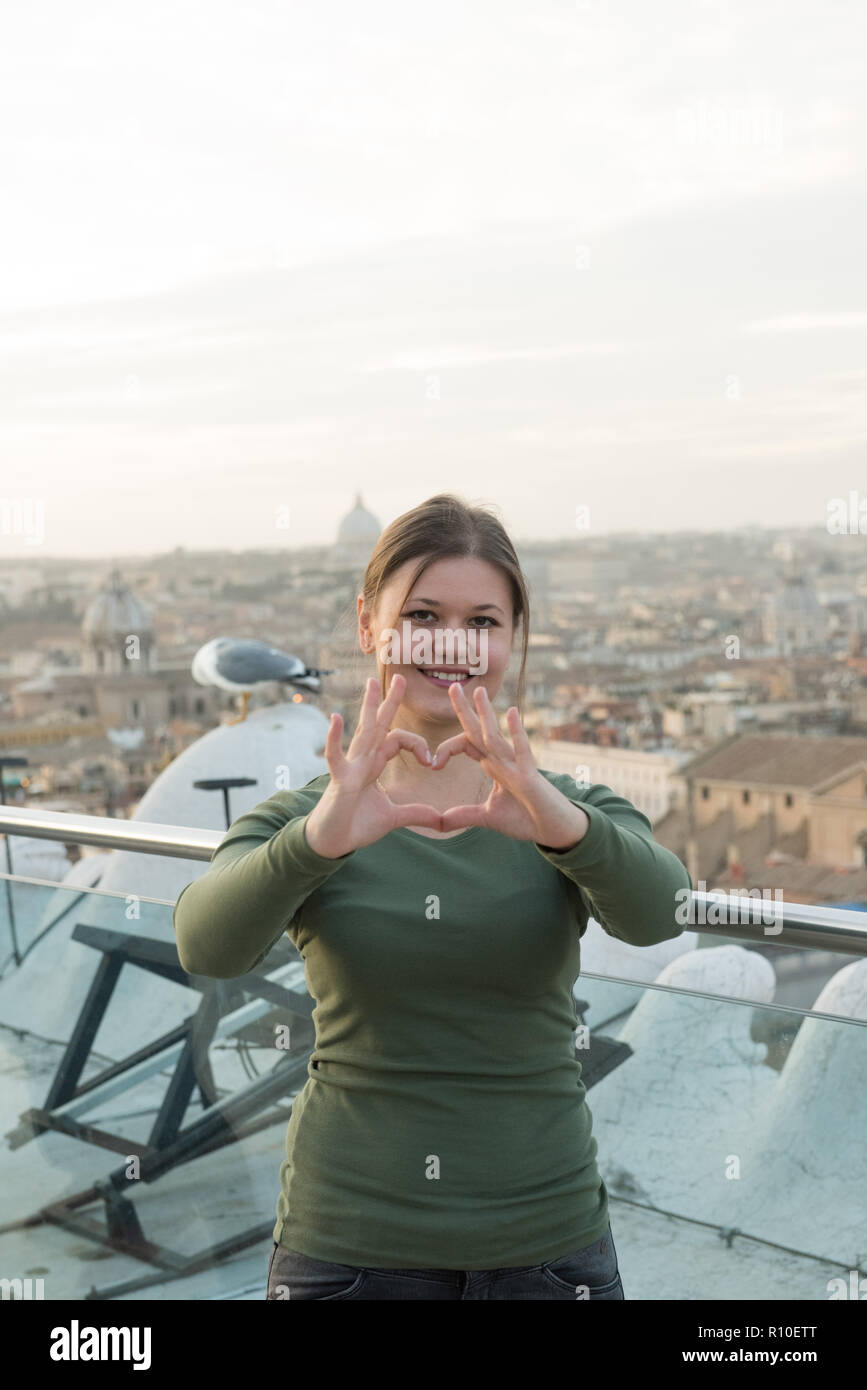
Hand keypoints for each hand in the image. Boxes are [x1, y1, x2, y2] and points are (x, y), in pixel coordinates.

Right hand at [303, 674, 443, 856]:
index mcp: (375, 764)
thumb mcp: (392, 818)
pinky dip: (334, 737)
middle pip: (379, 725)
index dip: (417, 745)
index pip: (397, 739)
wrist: (332, 842)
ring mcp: (350, 767)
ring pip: (362, 732)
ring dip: (368, 707)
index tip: (432, 762)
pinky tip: (336, 717)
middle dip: (390, 702)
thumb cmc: (356, 825)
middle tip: (400, 677)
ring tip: (371, 684)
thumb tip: (441, 820)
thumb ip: (415, 813)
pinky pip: (335, 755)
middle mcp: (363, 760)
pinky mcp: (339, 780)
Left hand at [432, 682, 590, 848]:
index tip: (432, 764)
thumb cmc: (526, 819)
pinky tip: (511, 712)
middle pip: (479, 731)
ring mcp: (517, 765)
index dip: (446, 749)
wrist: (554, 829)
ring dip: (487, 713)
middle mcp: (503, 760)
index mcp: (493, 765)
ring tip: (478, 691)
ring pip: (496, 736)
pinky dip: (517, 732)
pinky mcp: (530, 776)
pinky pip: (522, 751)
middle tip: (453, 686)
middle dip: (465, 710)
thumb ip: (464, 816)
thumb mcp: (489, 818)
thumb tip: (439, 822)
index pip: (467, 744)